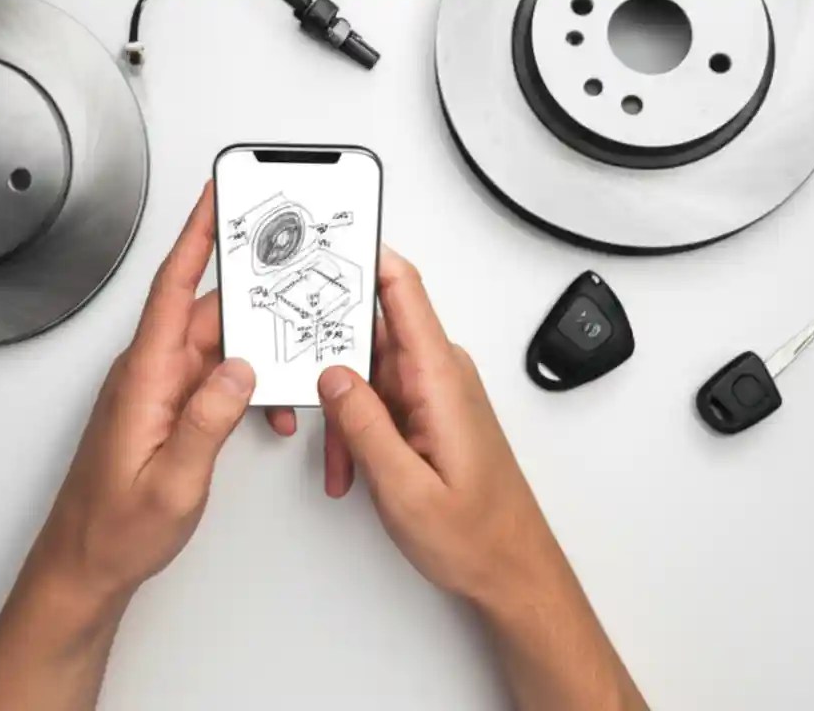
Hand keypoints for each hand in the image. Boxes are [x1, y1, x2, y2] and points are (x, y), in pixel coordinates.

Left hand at [0, 184, 296, 710]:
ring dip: (254, 351)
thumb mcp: (174, 482)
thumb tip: (240, 369)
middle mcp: (147, 374)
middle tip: (286, 266)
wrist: (85, 565)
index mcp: (144, 379)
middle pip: (204, 311)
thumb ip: (209, 421)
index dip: (194, 236)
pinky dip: (244, 386)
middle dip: (249, 291)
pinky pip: (211, 377)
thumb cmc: (115, 529)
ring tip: (292, 355)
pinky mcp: (165, 409)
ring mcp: (156, 391)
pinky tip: (267, 409)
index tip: (215, 196)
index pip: (171, 289)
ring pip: (214, 346)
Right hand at [318, 250, 646, 709]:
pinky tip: (355, 467)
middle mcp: (442, 375)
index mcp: (441, 378)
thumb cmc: (477, 536)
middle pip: (371, 333)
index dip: (365, 257)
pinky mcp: (430, 413)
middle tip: (300, 388)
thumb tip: (331, 375)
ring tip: (342, 462)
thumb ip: (364, 424)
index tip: (326, 242)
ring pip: (368, 374)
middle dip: (330, 362)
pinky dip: (360, 430)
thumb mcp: (404, 487)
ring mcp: (436, 393)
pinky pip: (381, 401)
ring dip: (344, 413)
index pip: (403, 290)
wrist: (514, 571)